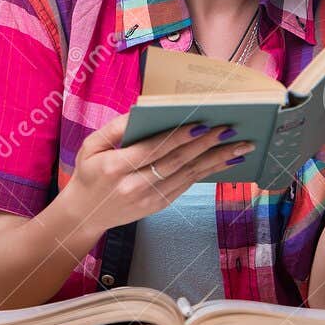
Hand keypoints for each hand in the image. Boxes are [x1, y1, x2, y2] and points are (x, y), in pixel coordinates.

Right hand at [58, 112, 252, 236]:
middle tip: (231, 130)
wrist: (83, 214)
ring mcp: (149, 199)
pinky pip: (186, 185)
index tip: (202, 123)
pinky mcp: (158, 206)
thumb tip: (144, 110)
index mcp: (115, 167)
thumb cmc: (88, 173)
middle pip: (177, 162)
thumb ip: (116, 128)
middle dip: (206, 145)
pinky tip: (224, 161)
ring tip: (240, 146)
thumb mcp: (91, 145)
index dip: (179, 137)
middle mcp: (135, 186)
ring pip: (188, 176)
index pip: (153, 149)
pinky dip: (207, 172)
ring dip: (216, 160)